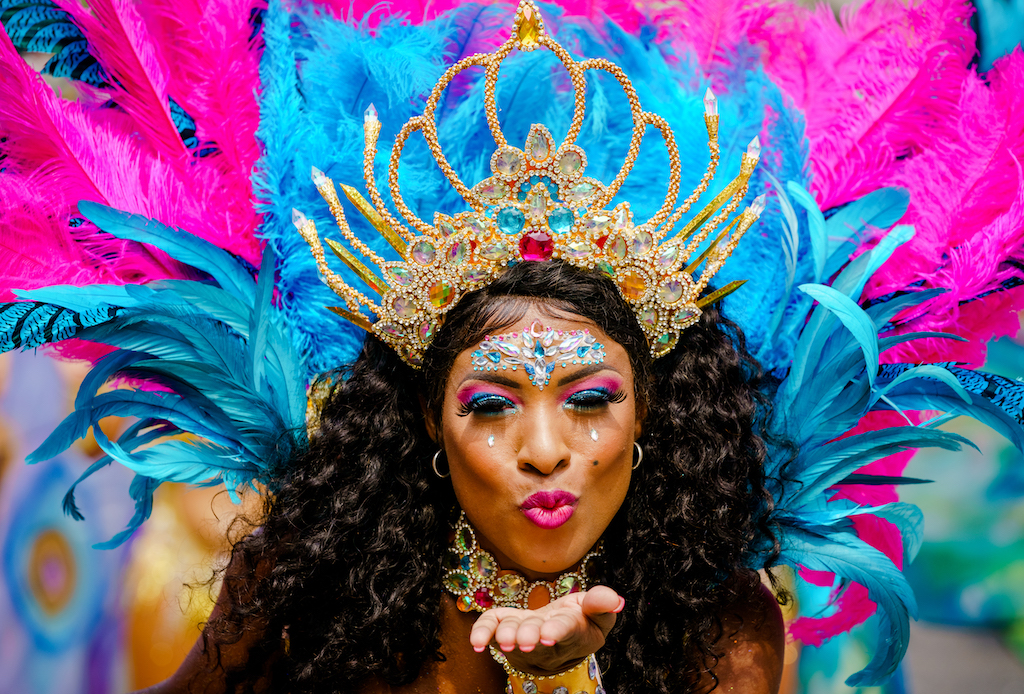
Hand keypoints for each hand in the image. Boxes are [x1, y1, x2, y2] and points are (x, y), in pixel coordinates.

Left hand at [469, 585, 623, 675]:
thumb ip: (603, 604)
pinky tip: (476, 642)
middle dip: (530, 637)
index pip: (567, 631)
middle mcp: (546, 640)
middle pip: (537, 640)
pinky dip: (482, 633)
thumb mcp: (597, 612)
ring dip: (508, 636)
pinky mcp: (504, 629)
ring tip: (505, 638)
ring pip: (514, 638)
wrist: (556, 637)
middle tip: (525, 640)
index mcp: (574, 632)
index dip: (557, 632)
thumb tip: (615, 599)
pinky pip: (491, 631)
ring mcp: (523, 636)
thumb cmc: (581, 620)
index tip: (550, 634)